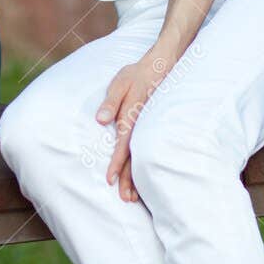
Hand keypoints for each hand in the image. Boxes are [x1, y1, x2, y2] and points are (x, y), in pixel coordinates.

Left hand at [96, 40, 179, 201]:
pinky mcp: (155, 128)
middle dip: (129, 179)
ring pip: (144, 157)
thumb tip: (100, 119)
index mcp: (134, 115)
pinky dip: (146, 167)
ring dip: (138, 178)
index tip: (110, 179)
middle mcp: (144, 125)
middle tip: (124, 199)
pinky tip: (144, 182)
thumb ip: (111, 101)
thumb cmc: (137, 74)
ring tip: (132, 198)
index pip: (123, 144)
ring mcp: (152, 128)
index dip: (117, 162)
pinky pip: (149, 150)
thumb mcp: (120, 82)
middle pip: (135, 156)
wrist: (163, 64)